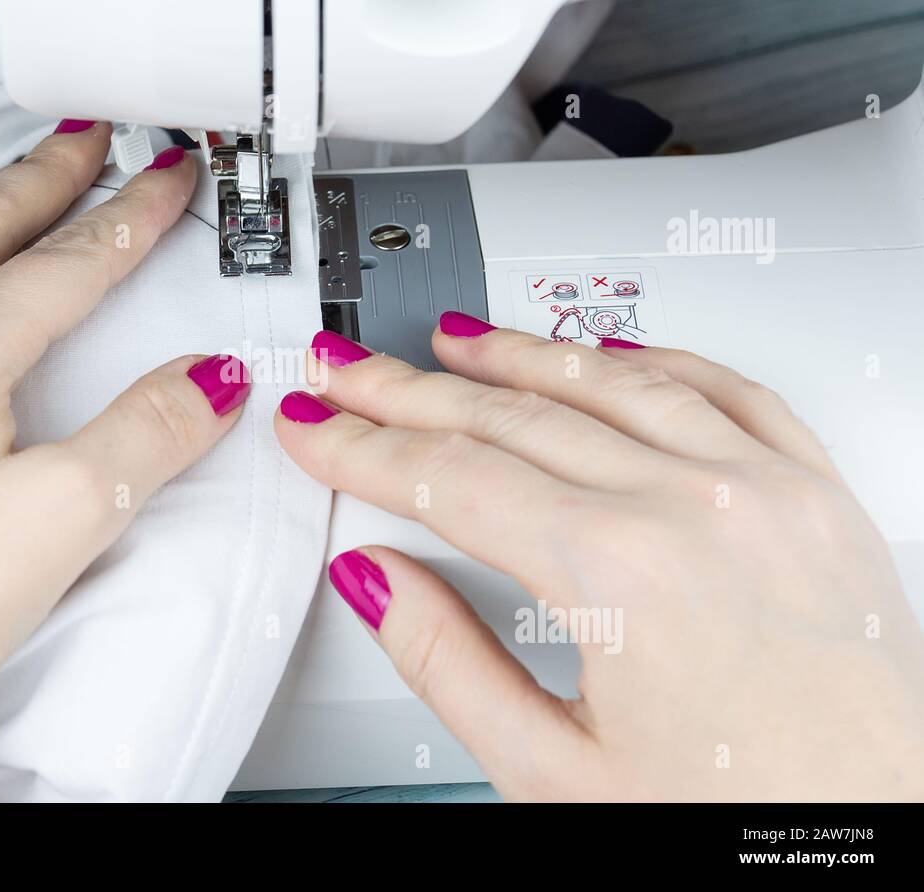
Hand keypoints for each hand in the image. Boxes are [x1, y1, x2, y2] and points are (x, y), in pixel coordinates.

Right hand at [277, 317, 923, 799]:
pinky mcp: (818, 495)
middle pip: (513, 417)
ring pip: (611, 382)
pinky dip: (651, 359)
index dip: (362, 446)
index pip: (451, 476)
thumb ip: (445, 663)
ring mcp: (768, 491)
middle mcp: (700, 509)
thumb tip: (376, 579)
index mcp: (623, 575)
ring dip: (518, 354)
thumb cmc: (744, 826)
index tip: (315, 424)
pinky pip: (726, 389)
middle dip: (407, 391)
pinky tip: (604, 350)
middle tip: (349, 369)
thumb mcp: (554, 775)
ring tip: (453, 341)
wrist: (885, 843)